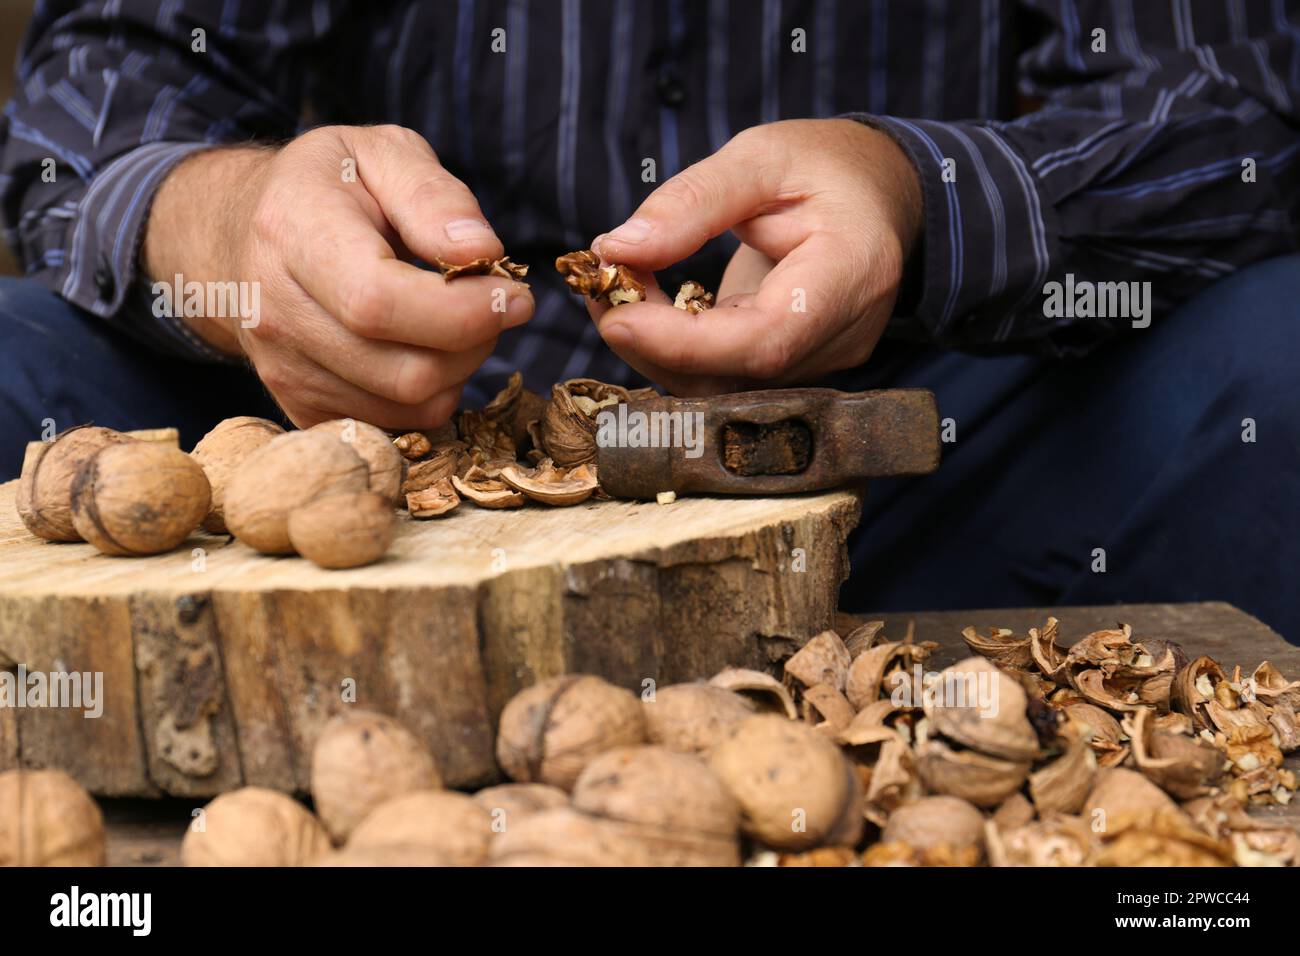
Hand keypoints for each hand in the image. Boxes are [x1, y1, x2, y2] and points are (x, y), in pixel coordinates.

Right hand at [143, 125, 532, 427]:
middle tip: (494, 304)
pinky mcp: (301, 409)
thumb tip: (481, 252)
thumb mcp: (381, 154)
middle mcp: (275, 313)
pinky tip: (424, 349)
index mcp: (293, 234)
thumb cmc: (328, 187)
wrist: (241, 233)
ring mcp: (282, 370)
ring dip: (458, 371)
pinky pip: (394, 426)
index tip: (516, 295)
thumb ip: (433, 195)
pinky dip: (430, 396)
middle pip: (405, 371)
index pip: (380, 303)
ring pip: (408, 407)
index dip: (463, 312)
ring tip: (457, 321)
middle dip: (475, 343)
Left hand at [589, 119, 921, 394]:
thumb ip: (694, 200)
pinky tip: (643, 305)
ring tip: (617, 286)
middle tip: (599, 285)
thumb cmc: (827, 168)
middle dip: (652, 341)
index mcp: (852, 277)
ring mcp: (819, 364)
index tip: (615, 314)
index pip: (766, 340)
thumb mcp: (763, 156)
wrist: (878, 197)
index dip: (684, 342)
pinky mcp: (793, 371)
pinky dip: (673, 348)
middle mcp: (841, 337)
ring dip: (654, 346)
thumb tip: (617, 249)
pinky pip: (723, 376)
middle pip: (735, 374)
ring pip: (721, 385)